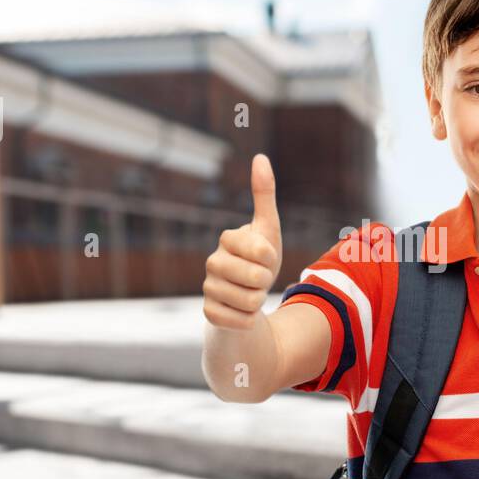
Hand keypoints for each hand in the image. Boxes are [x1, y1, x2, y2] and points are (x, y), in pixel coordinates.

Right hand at [202, 153, 283, 328]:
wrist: (247, 298)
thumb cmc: (260, 260)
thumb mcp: (268, 229)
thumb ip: (264, 194)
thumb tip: (260, 157)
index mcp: (227, 239)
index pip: (262, 251)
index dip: (271, 257)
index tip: (265, 257)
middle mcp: (212, 262)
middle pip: (256, 278)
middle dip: (267, 282)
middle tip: (260, 279)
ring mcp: (208, 288)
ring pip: (250, 302)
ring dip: (259, 301)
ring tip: (251, 294)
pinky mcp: (209, 313)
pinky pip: (242, 321)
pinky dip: (250, 319)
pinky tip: (242, 311)